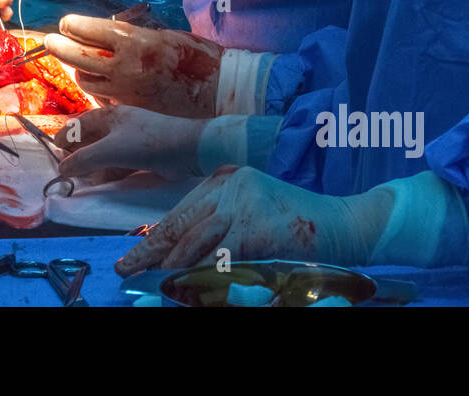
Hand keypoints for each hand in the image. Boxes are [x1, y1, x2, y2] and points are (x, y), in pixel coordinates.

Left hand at [43, 15, 222, 117]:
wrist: (220, 93)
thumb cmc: (197, 60)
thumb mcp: (165, 37)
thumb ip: (134, 38)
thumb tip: (107, 35)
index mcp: (136, 41)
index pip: (91, 30)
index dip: (74, 26)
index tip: (66, 24)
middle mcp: (126, 65)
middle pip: (78, 55)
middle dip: (60, 46)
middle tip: (50, 41)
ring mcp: (125, 90)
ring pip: (87, 80)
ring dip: (81, 70)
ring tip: (81, 63)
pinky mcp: (130, 111)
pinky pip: (105, 99)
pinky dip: (101, 91)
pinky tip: (105, 84)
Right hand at [51, 105, 207, 180]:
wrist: (187, 149)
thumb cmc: (147, 142)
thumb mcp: (109, 150)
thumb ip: (83, 160)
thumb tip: (62, 168)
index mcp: (109, 116)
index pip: (80, 123)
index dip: (66, 136)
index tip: (55, 151)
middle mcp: (119, 125)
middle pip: (91, 139)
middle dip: (79, 154)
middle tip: (67, 170)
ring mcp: (131, 141)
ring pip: (104, 154)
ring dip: (93, 166)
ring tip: (82, 180)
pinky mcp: (142, 156)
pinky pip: (118, 164)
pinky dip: (109, 173)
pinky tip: (103, 183)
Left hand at [115, 166, 394, 275]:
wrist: (342, 224)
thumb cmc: (294, 224)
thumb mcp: (250, 211)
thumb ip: (218, 224)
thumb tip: (177, 252)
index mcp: (225, 179)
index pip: (180, 211)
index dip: (154, 236)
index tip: (131, 254)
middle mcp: (230, 186)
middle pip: (180, 224)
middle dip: (151, 252)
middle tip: (126, 269)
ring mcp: (243, 205)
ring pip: (194, 243)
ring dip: (171, 269)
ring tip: (151, 284)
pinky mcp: (256, 227)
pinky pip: (220, 260)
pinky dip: (202, 277)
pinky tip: (186, 289)